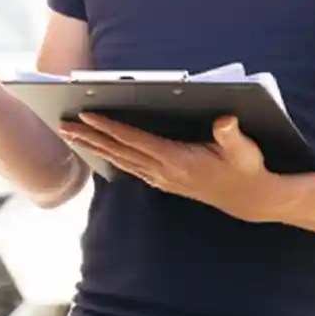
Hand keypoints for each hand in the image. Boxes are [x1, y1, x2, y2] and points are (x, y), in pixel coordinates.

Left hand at [59, 113, 278, 222]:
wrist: (250, 199)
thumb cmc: (246, 169)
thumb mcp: (245, 150)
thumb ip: (232, 135)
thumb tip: (224, 120)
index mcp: (178, 160)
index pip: (135, 140)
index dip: (110, 127)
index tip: (87, 116)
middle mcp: (164, 171)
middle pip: (119, 152)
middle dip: (90, 138)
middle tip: (63, 126)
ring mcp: (163, 179)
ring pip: (121, 161)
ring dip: (95, 148)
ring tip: (72, 137)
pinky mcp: (165, 181)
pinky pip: (131, 168)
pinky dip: (112, 158)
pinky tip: (101, 153)